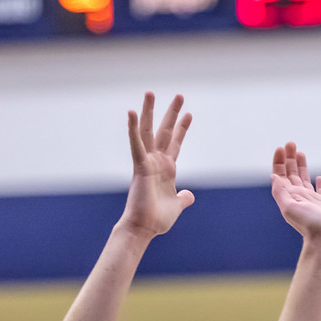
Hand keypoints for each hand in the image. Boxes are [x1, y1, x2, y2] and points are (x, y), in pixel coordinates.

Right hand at [119, 92, 194, 237]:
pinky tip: (130, 111)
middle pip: (164, 131)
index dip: (182, 128)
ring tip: (150, 92)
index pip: (175, 143)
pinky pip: (136, 144)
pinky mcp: (139, 166)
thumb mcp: (176, 206)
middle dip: (171, 113)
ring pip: (147, 131)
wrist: (143, 228)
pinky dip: (132, 128)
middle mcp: (156, 161)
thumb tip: (189, 195)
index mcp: (166, 169)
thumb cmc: (156, 220)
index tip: (188, 113)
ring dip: (148, 111)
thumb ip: (183, 199)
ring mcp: (147, 162)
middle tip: (180, 95)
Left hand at [271, 142, 320, 243]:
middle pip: (291, 173)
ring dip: (301, 165)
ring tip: (300, 153)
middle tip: (291, 144)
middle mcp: (298, 197)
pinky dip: (320, 183)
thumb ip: (280, 192)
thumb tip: (273, 176)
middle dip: (289, 158)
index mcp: (288, 196)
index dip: (279, 161)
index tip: (281, 148)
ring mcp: (312, 200)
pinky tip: (319, 177)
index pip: (280, 175)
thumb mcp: (289, 207)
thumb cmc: (309, 224)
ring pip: (304, 178)